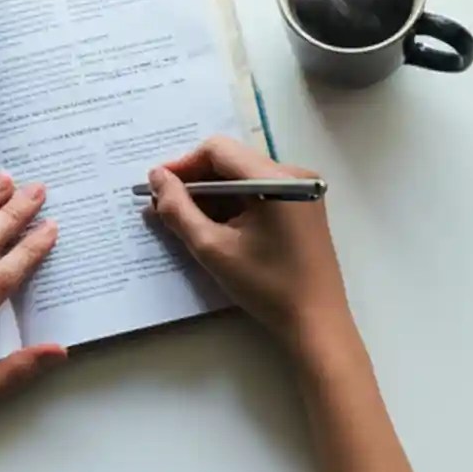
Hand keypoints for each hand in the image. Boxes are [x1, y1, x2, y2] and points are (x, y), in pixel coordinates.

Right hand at [148, 137, 351, 355]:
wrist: (316, 321)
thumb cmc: (266, 286)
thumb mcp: (213, 248)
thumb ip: (179, 210)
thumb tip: (156, 177)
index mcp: (276, 178)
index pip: (218, 150)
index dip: (183, 165)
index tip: (156, 188)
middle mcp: (293, 174)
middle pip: (232, 162)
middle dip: (195, 182)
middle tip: (163, 206)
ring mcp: (301, 190)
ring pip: (244, 178)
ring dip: (213, 195)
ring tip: (182, 219)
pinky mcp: (302, 206)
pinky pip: (260, 193)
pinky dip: (234, 204)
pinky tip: (212, 226)